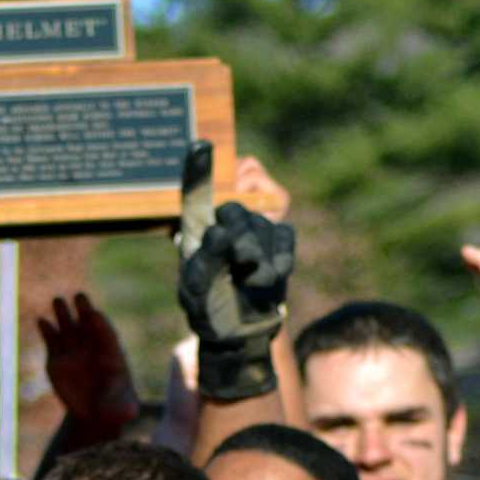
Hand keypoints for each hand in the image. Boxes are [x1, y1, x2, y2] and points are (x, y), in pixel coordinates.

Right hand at [39, 293, 137, 429]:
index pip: (106, 334)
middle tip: (80, 297)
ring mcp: (74, 349)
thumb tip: (130, 413)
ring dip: (64, 313)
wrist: (93, 412)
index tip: (94, 314)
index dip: (100, 324)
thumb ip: (126, 408)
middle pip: (88, 323)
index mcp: (112, 353)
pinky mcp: (57, 357)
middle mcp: (93, 346)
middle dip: (84, 309)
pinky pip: (52, 339)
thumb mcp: (123, 410)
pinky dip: (47, 330)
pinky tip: (43, 322)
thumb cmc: (114, 407)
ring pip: (68, 326)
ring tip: (58, 301)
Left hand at [176, 140, 295, 400]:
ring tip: (249, 280)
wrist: (239, 335)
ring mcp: (253, 231)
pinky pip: (284, 235)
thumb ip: (207, 257)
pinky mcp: (277, 243)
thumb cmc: (209, 310)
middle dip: (239, 238)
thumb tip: (222, 229)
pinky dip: (280, 256)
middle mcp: (224, 225)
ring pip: (262, 225)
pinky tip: (271, 275)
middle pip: (235, 209)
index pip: (197, 195)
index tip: (199, 144)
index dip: (199, 171)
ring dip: (258, 257)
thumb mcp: (197, 289)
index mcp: (195, 231)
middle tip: (238, 264)